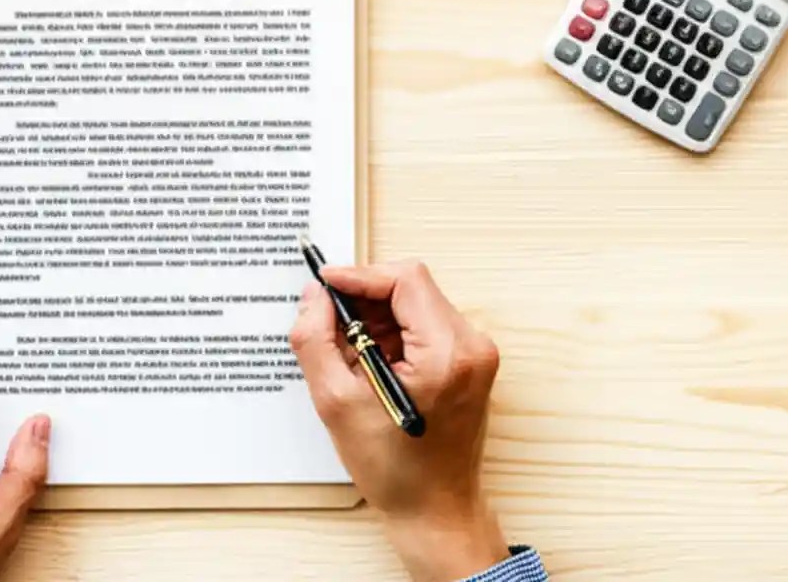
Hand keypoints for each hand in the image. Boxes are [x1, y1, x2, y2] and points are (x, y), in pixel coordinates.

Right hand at [289, 261, 506, 581]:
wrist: (435, 511)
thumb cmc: (396, 470)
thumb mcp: (337, 403)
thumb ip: (316, 341)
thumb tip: (313, 297)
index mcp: (447, 353)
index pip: (404, 280)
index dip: (358, 276)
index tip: (324, 285)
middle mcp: (471, 346)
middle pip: (409, 289)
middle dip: (364, 302)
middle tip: (330, 330)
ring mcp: (474, 354)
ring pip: (414, 306)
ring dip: (375, 322)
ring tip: (350, 362)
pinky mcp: (468, 363)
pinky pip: (423, 327)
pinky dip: (391, 337)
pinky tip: (370, 369)